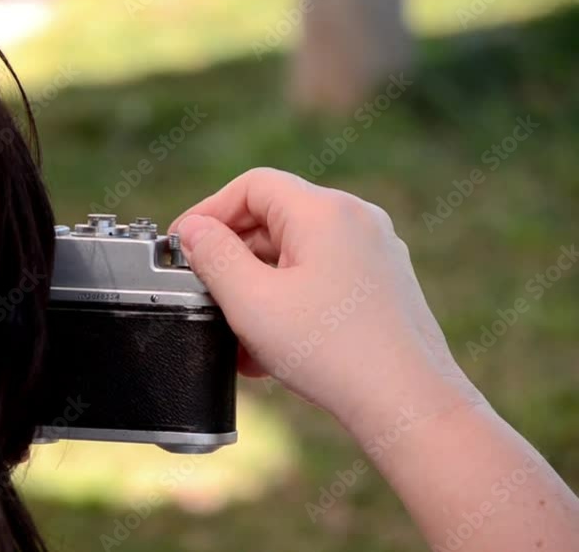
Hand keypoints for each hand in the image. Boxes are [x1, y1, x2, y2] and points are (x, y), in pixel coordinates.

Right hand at [170, 168, 484, 431]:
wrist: (407, 404)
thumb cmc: (332, 351)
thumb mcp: (251, 301)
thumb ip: (213, 257)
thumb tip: (193, 231)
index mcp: (325, 211)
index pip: (251, 186)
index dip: (208, 211)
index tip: (182, 246)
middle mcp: (356, 221)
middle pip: (273, 219)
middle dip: (230, 257)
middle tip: (203, 293)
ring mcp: (374, 253)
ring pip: (294, 255)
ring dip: (256, 288)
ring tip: (234, 334)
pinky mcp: (382, 286)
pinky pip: (319, 279)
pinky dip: (287, 303)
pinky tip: (267, 348)